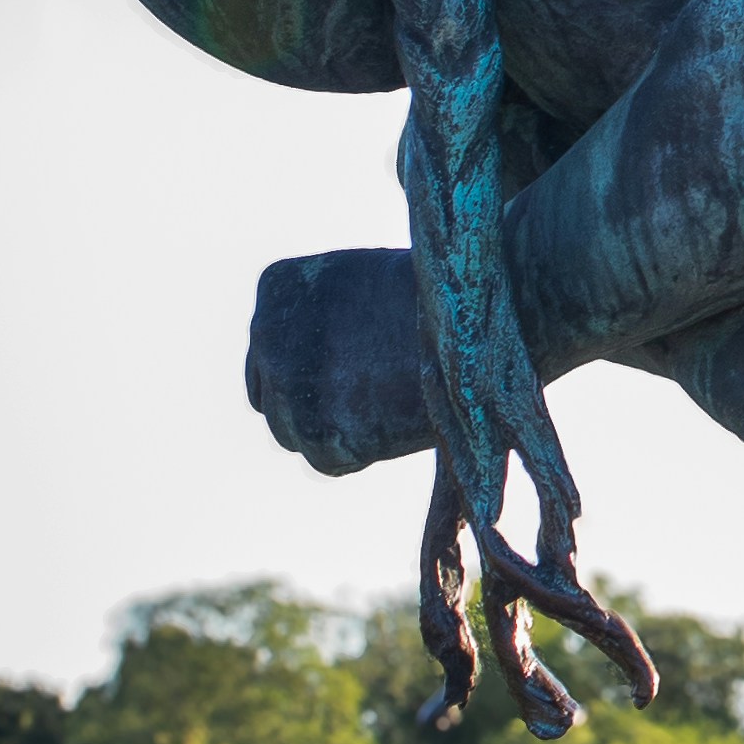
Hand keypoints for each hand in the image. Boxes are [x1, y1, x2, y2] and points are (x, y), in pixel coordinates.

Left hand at [249, 248, 435, 474]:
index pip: (268, 345)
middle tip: (364, 400)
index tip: (350, 368)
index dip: (310, 364)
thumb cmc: (437, 299)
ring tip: (388, 407)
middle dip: (309, 401)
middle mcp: (268, 336)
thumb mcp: (362, 283)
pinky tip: (395, 422)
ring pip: (291, 431)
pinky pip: (327, 459)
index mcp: (278, 288)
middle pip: (269, 391)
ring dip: (332, 429)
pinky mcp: (319, 437)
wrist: (475, 329)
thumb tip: (313, 358)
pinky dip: (359, 452)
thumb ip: (320, 315)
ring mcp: (287, 388)